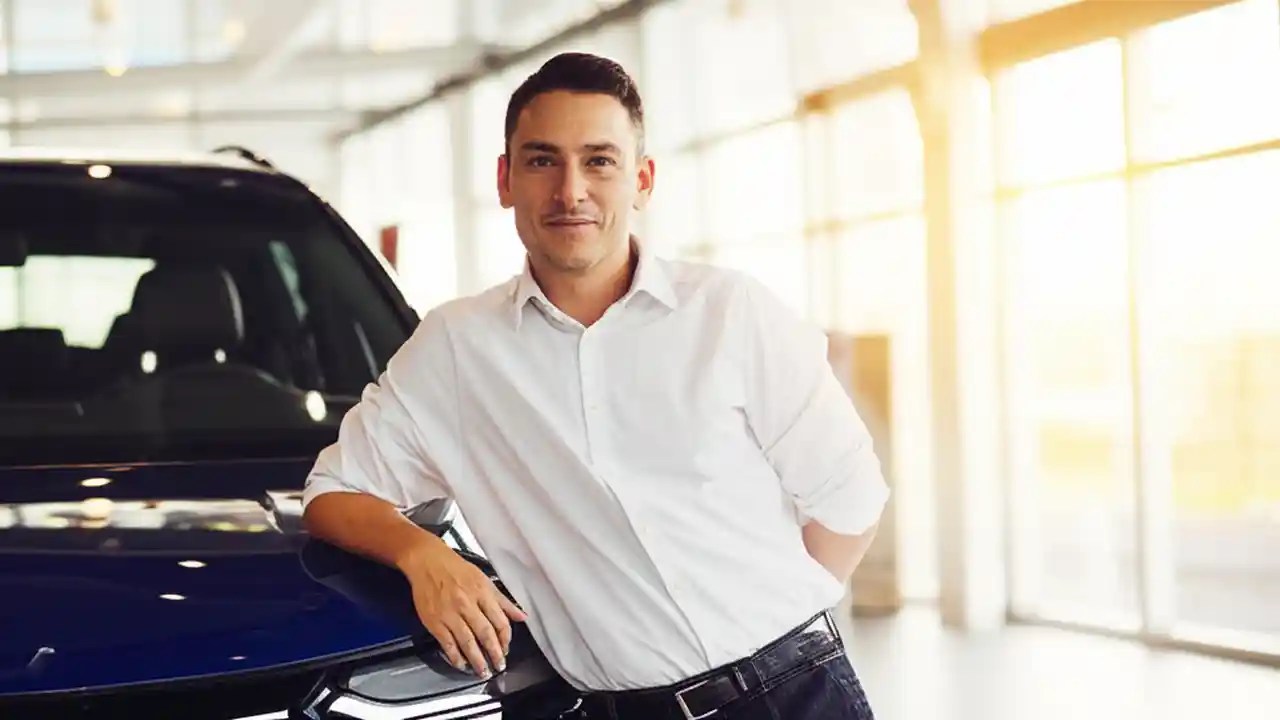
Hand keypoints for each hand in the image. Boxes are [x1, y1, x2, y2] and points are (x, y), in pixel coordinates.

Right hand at [398, 540, 527, 677]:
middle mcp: (467, 604)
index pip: (499, 621)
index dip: (505, 639)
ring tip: (483, 671)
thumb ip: (503, 601)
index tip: (506, 649)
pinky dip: (455, 656)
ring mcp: (450, 614)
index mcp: (482, 593)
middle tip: (499, 666)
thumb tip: (522, 615)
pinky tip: (462, 664)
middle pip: (485, 634)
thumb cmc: (457, 569)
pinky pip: (447, 643)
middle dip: (494, 653)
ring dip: (477, 660)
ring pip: (467, 642)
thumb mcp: (484, 580)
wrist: (428, 562)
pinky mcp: (434, 621)